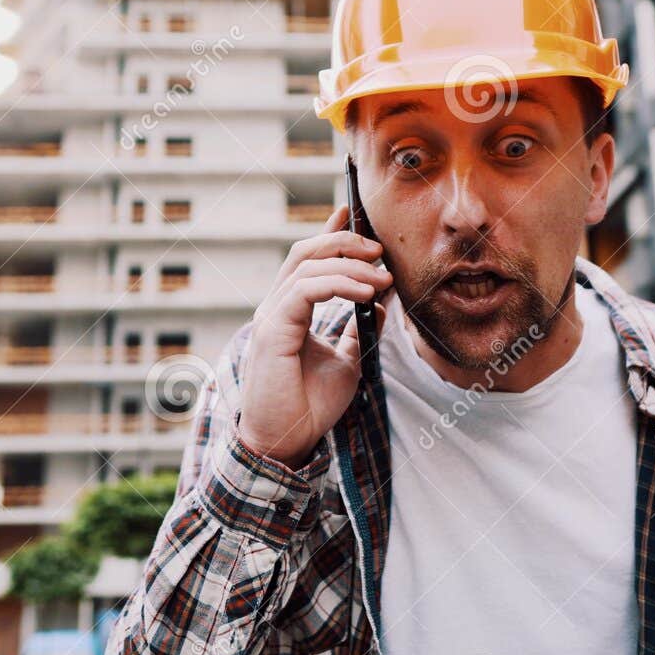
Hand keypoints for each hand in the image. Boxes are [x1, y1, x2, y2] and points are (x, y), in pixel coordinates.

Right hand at [237, 206, 390, 467]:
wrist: (287, 442)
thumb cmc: (309, 406)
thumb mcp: (347, 362)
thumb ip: (358, 330)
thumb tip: (379, 302)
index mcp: (289, 311)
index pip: (307, 261)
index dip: (329, 233)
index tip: (351, 213)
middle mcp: (276, 307)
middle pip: (305, 253)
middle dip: (345, 242)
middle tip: (380, 251)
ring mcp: (271, 316)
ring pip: (307, 266)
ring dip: (350, 265)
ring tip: (383, 278)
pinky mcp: (274, 330)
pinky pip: (305, 290)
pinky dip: (338, 284)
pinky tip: (366, 292)